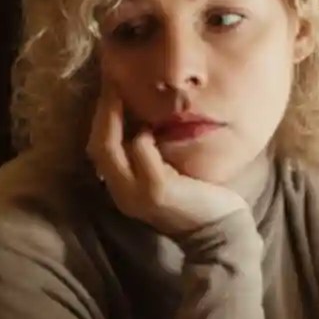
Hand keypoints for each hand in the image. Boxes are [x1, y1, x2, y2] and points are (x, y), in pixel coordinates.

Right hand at [87, 85, 248, 236]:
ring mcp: (137, 193)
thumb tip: (143, 124)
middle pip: (98, 146)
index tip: (109, 92)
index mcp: (123, 191)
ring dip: (117, 117)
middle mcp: (123, 194)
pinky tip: (155, 126)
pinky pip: (141, 149)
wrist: (220, 233)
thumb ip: (149, 159)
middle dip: (103, 113)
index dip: (101, 121)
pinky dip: (144, 135)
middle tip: (111, 85)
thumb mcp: (165, 179)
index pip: (99, 151)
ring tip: (123, 94)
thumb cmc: (198, 200)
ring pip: (112, 147)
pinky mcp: (157, 188)